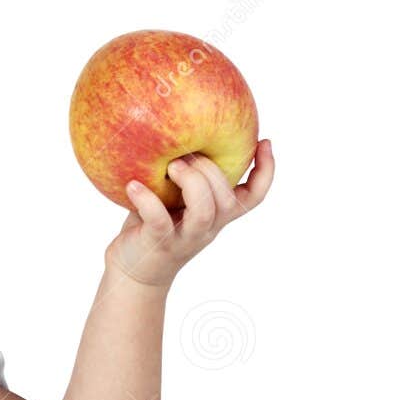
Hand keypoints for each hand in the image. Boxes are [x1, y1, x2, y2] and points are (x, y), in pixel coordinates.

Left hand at [104, 139, 274, 288]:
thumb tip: (178, 128)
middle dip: (212, 170)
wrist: (132, 271)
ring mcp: (184, 237)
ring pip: (204, 211)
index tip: (264, 141)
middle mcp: (207, 227)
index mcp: (216, 214)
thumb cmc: (151, 225)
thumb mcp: (171, 196)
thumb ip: (181, 173)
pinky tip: (133, 184)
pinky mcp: (158, 243)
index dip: (266, 171)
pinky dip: (147, 201)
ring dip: (192, 182)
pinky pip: (159, 221)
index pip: (253, 196)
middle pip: (228, 199)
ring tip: (172, 165)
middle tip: (186, 154)